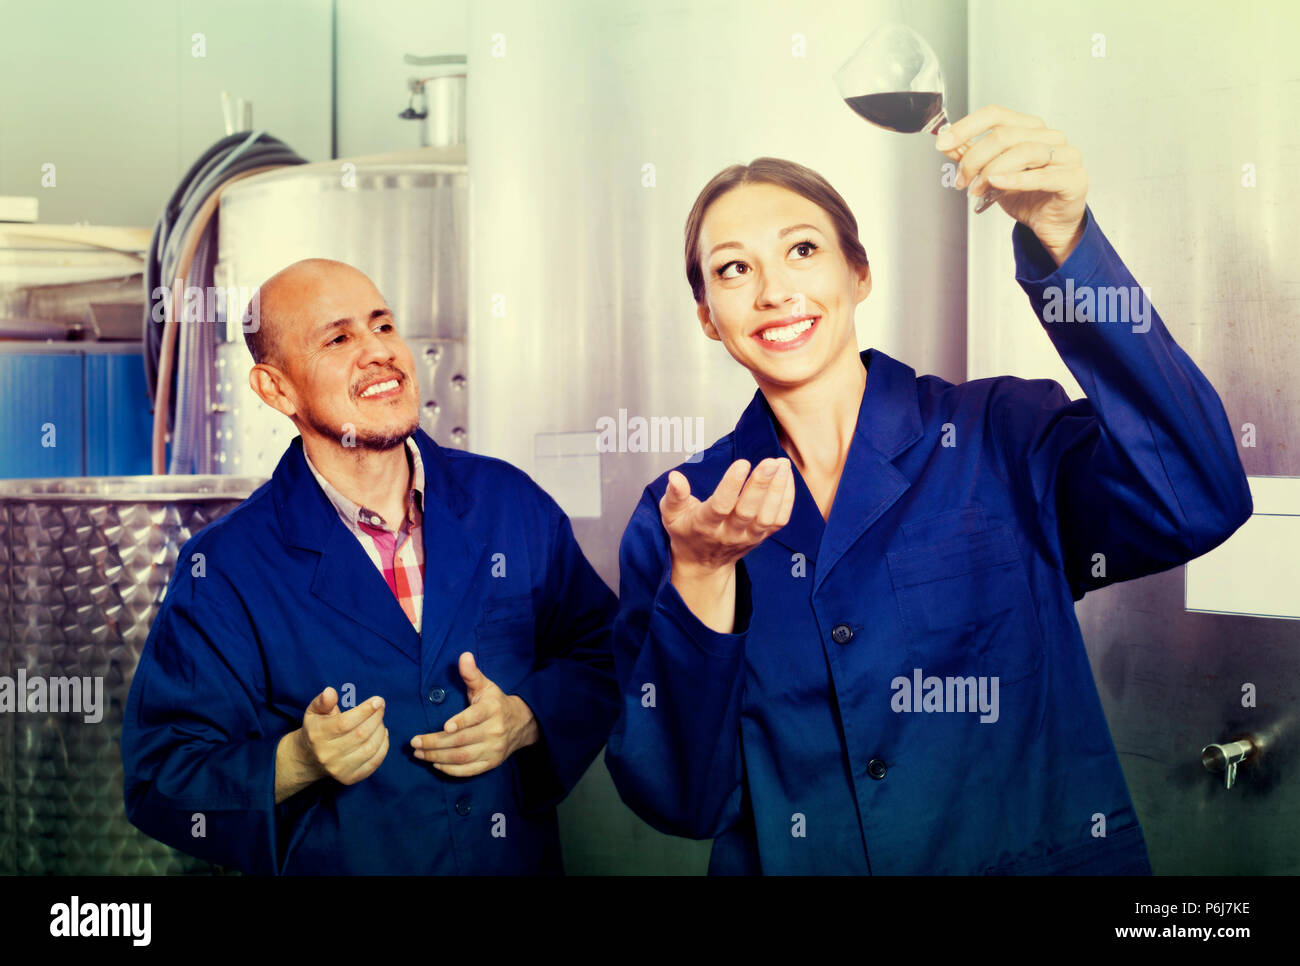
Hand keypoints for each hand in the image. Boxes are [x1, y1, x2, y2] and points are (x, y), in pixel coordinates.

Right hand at [297, 686, 388, 785]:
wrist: (310, 758)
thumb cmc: (317, 728)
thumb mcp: (314, 711)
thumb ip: (323, 701)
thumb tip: (330, 692)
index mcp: (317, 735)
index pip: (345, 723)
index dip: (365, 711)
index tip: (378, 700)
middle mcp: (326, 754)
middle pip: (360, 735)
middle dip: (376, 718)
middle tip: (381, 707)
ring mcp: (338, 769)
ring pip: (369, 748)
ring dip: (380, 731)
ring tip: (380, 721)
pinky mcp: (349, 779)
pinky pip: (373, 763)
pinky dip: (383, 747)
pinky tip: (382, 735)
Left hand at [410, 652, 538, 776]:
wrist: (521, 724)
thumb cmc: (496, 702)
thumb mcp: (486, 686)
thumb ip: (472, 674)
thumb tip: (464, 656)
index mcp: (492, 709)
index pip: (476, 717)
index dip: (461, 722)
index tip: (445, 726)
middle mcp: (494, 731)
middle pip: (462, 740)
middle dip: (435, 743)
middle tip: (414, 743)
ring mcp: (493, 749)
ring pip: (462, 757)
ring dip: (438, 757)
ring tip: (419, 754)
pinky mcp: (491, 763)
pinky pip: (469, 770)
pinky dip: (451, 770)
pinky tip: (436, 765)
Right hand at [661, 457, 794, 578]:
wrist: (702, 563)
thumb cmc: (687, 531)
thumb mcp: (671, 514)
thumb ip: (674, 495)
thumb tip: (675, 477)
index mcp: (704, 525)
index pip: (720, 506)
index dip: (731, 486)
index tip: (742, 463)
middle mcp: (729, 534)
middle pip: (748, 511)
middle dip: (761, 485)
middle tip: (770, 462)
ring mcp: (748, 537)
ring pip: (768, 517)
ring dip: (778, 490)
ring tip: (782, 464)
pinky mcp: (762, 537)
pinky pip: (780, 520)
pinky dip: (786, 498)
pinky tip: (786, 476)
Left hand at [936, 104, 1087, 261]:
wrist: (1049, 223)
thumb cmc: (1026, 196)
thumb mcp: (992, 175)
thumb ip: (972, 158)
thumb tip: (947, 144)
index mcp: (1030, 128)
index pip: (995, 114)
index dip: (966, 127)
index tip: (943, 142)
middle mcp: (1049, 135)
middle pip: (1004, 135)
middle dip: (975, 159)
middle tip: (961, 180)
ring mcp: (1065, 155)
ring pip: (1023, 151)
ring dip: (991, 171)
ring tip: (976, 189)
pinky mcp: (1073, 178)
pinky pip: (1042, 176)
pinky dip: (1015, 180)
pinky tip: (996, 184)